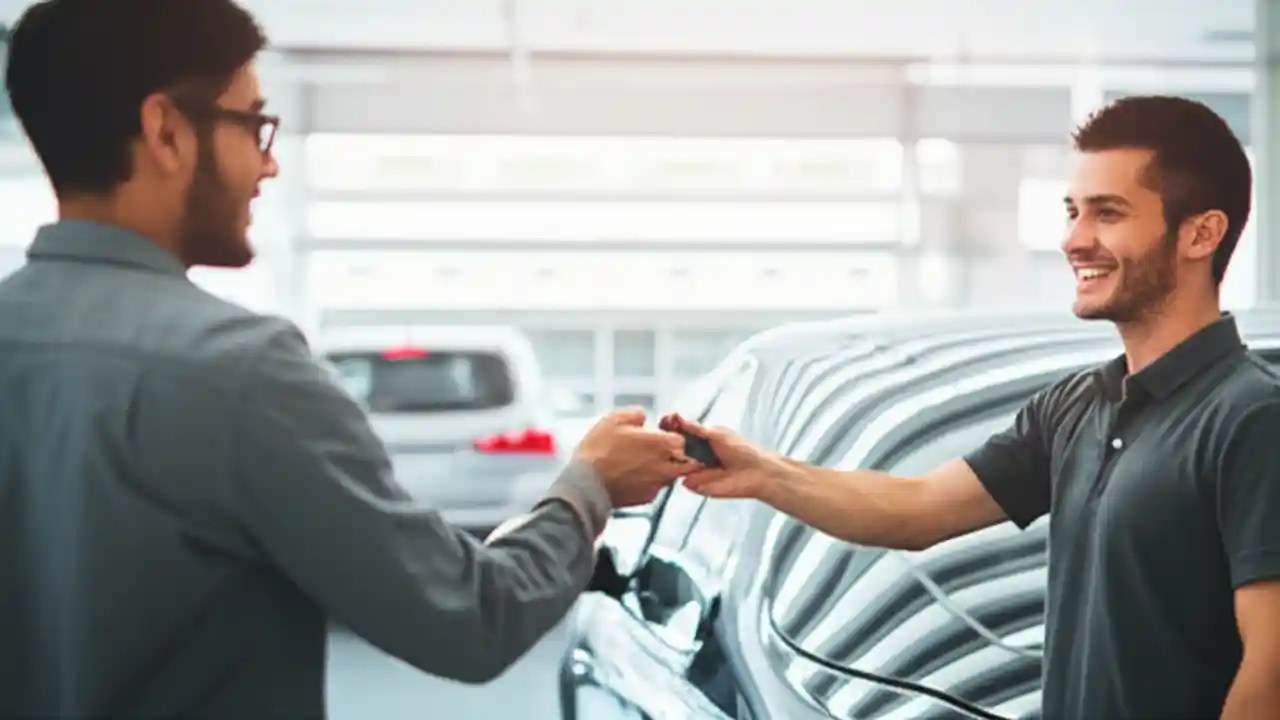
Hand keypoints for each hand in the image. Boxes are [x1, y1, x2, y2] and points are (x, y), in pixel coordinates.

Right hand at [573, 408, 702, 506]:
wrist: (586, 483)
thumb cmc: (600, 449)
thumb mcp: (614, 419)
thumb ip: (636, 415)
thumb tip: (643, 418)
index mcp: (660, 444)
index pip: (684, 440)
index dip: (674, 435)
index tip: (664, 433)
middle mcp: (664, 466)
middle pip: (685, 462)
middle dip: (677, 455)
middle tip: (662, 449)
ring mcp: (656, 484)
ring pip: (671, 476)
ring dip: (664, 468)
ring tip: (644, 462)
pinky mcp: (646, 498)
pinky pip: (655, 487)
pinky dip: (649, 481)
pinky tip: (633, 475)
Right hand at [658, 413, 786, 498]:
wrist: (756, 473)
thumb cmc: (742, 451)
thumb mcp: (717, 434)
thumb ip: (696, 428)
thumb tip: (678, 417)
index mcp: (701, 439)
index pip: (679, 433)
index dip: (670, 428)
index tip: (663, 422)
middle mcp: (695, 455)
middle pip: (674, 449)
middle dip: (668, 444)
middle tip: (665, 438)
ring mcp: (695, 471)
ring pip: (676, 466)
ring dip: (675, 461)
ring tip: (681, 454)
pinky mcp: (698, 486)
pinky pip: (685, 482)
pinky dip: (686, 477)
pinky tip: (691, 470)